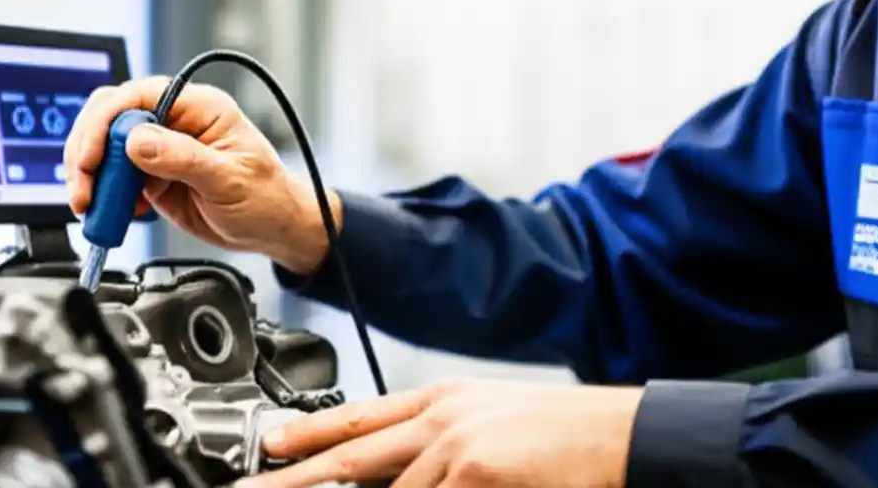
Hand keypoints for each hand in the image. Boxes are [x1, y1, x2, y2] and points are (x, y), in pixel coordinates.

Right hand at [63, 78, 338, 272]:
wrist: (274, 228)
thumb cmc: (267, 197)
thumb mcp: (229, 179)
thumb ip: (183, 159)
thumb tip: (137, 141)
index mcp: (198, 107)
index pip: (138, 96)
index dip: (106, 122)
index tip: (93, 157)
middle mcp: (175, 121)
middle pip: (111, 116)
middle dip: (88, 149)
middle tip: (83, 186)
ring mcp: (161, 147)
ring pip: (107, 147)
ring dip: (91, 175)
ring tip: (90, 205)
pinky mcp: (152, 174)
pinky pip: (116, 176)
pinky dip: (105, 193)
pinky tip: (114, 212)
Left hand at [236, 378, 642, 487]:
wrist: (625, 433)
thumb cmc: (567, 433)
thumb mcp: (493, 423)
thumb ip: (443, 441)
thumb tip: (402, 470)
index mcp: (445, 398)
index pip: (361, 414)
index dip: (310, 430)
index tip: (270, 443)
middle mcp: (442, 416)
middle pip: (351, 451)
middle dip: (295, 475)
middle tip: (252, 487)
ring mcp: (456, 445)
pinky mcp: (475, 472)